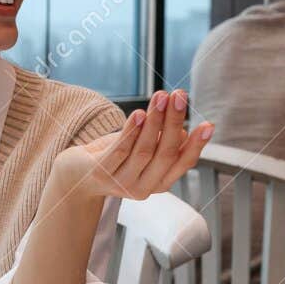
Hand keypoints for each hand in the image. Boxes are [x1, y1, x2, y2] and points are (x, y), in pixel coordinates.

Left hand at [54, 89, 212, 202]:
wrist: (75, 176)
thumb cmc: (115, 157)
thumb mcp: (143, 149)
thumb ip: (163, 143)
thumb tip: (184, 133)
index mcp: (159, 182)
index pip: (183, 163)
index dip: (197, 145)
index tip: (209, 124)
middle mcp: (143, 188)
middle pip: (165, 153)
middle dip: (174, 122)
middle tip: (180, 96)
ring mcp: (120, 183)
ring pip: (144, 150)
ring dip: (154, 121)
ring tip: (161, 96)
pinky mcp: (99, 174)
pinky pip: (119, 151)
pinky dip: (130, 131)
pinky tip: (138, 113)